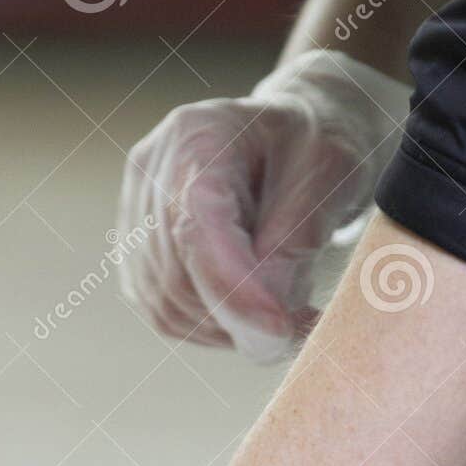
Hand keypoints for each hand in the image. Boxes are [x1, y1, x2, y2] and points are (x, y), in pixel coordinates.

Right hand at [118, 49, 409, 361]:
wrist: (292, 137)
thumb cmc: (315, 144)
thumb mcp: (331, 171)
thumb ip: (296, 238)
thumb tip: (264, 317)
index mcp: (197, 135)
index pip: (196, 227)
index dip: (233, 289)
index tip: (278, 330)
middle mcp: (150, 172)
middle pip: (177, 274)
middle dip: (239, 315)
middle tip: (301, 325)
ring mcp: (135, 215)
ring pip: (168, 304)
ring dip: (227, 327)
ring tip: (283, 313)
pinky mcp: (138, 255)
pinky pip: (166, 314)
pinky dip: (211, 328)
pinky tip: (250, 311)